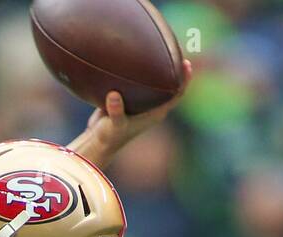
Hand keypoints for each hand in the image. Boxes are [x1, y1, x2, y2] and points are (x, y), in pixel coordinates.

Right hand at [70, 59, 191, 167]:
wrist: (96, 142)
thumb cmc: (108, 137)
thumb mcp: (114, 126)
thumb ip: (116, 111)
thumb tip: (113, 94)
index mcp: (156, 113)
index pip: (177, 95)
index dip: (184, 80)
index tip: (186, 64)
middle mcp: (151, 107)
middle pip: (169, 85)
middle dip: (173, 69)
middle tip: (175, 49)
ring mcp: (140, 103)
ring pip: (153, 83)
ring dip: (156, 68)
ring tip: (158, 48)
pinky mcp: (127, 99)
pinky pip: (136, 83)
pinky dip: (138, 72)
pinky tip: (134, 57)